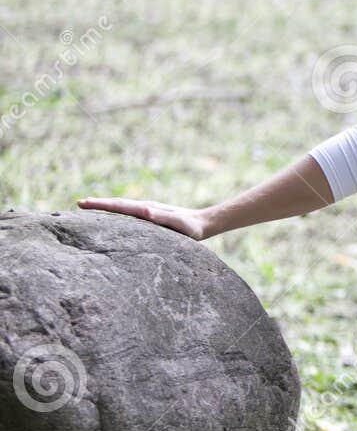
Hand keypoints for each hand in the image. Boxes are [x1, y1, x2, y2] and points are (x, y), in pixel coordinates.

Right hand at [76, 196, 210, 240]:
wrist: (203, 223)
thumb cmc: (192, 228)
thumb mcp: (180, 224)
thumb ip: (164, 218)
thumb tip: (145, 211)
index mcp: (147, 210)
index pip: (120, 206)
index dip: (101, 205)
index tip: (84, 202)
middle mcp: (145, 208)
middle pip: (117, 204)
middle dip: (98, 204)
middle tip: (79, 202)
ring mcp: (147, 212)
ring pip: (121, 208)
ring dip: (105, 206)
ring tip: (87, 206)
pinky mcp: (150, 217)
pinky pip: (128, 213)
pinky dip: (116, 212)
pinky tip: (109, 216)